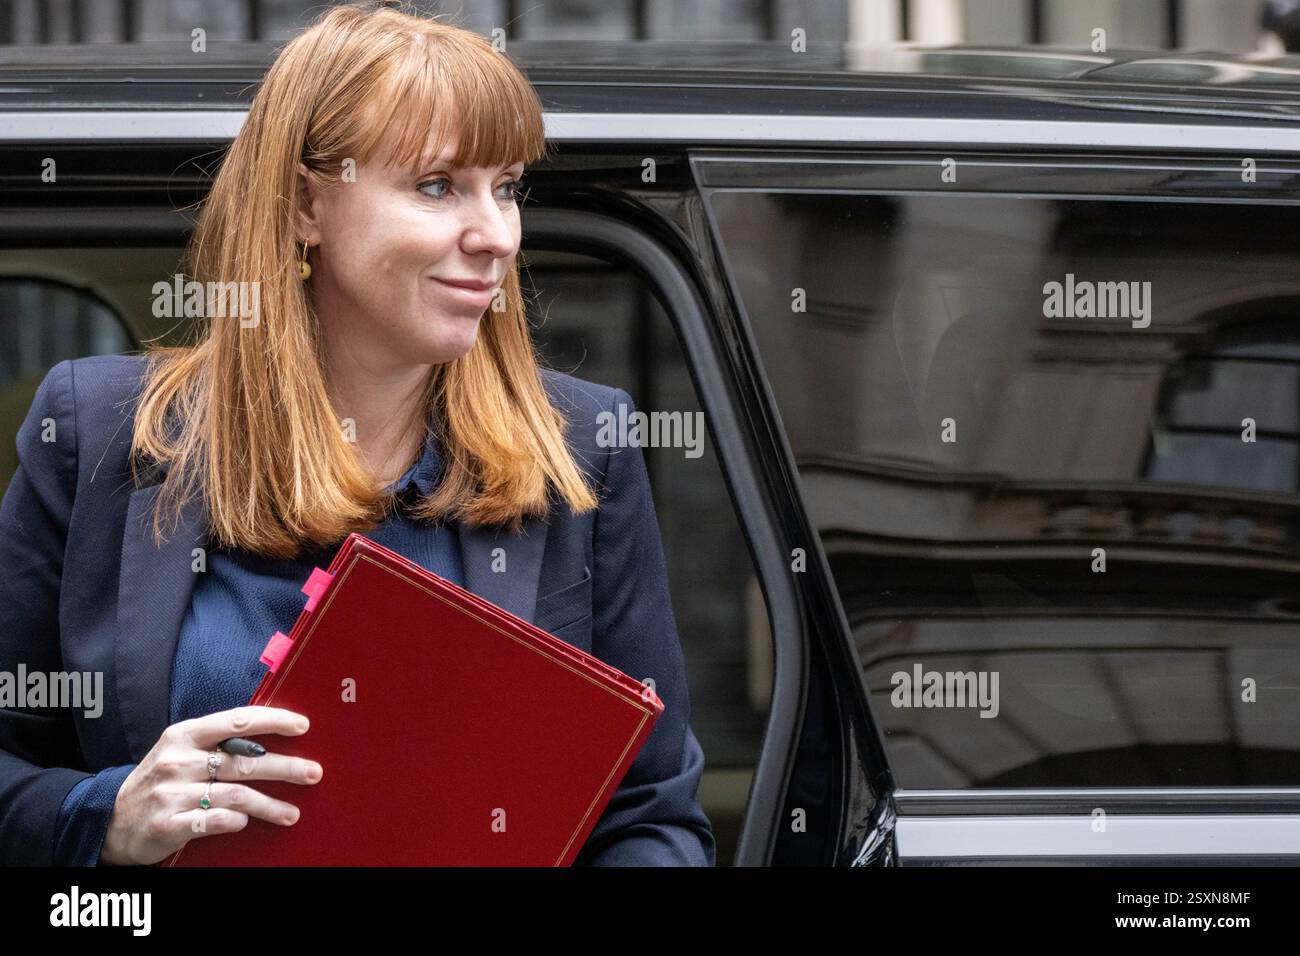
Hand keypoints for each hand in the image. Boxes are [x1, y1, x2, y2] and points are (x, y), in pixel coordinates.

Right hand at [100, 706, 322, 865]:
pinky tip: (248, 821)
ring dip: (270, 804)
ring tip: (292, 813)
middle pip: (244, 761)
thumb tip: (270, 734)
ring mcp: (172, 793)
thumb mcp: (182, 749)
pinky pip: (214, 821)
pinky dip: (236, 820)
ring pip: (236, 795)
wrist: (112, 818)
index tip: (303, 725)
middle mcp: (179, 760)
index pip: (237, 721)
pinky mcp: (169, 824)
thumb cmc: (161, 779)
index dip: (273, 720)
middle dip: (285, 767)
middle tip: (313, 772)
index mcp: (185, 735)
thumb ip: (220, 740)